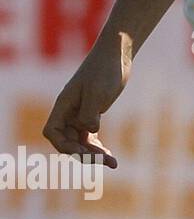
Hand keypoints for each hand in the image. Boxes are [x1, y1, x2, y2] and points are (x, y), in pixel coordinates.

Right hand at [43, 42, 127, 167]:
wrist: (116, 55)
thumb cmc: (105, 70)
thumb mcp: (98, 92)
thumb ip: (90, 113)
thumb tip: (90, 131)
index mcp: (64, 105)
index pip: (52, 132)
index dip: (63, 145)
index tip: (81, 151)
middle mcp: (69, 111)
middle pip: (67, 140)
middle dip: (83, 153)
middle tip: (104, 161)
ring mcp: (80, 113)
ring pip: (80, 141)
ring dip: (94, 154)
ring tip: (113, 163)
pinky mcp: (93, 113)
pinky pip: (90, 136)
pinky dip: (98, 147)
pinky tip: (110, 156)